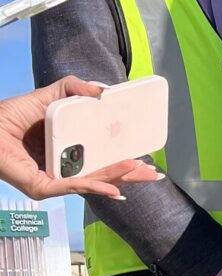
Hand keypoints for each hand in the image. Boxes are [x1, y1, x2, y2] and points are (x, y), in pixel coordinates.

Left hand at [0, 79, 161, 198]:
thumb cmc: (11, 115)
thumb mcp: (49, 96)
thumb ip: (73, 87)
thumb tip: (102, 90)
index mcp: (68, 153)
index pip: (101, 160)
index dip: (124, 162)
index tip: (144, 159)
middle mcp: (63, 170)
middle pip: (103, 176)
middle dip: (130, 176)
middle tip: (153, 173)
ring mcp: (54, 181)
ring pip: (92, 183)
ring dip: (117, 178)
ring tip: (137, 170)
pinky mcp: (43, 187)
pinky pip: (72, 188)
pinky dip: (94, 187)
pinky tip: (113, 188)